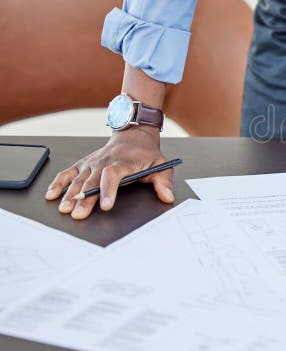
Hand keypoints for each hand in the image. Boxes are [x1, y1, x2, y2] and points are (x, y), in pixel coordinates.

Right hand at [44, 126, 173, 219]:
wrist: (133, 136)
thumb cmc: (146, 153)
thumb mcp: (161, 165)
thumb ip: (164, 182)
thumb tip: (168, 197)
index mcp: (124, 162)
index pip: (113, 176)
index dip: (108, 190)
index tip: (106, 205)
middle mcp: (105, 162)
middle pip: (92, 181)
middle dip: (85, 199)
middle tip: (79, 214)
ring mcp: (92, 162)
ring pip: (79, 179)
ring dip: (70, 194)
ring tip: (65, 209)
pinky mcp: (84, 163)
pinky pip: (68, 173)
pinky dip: (59, 183)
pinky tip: (52, 195)